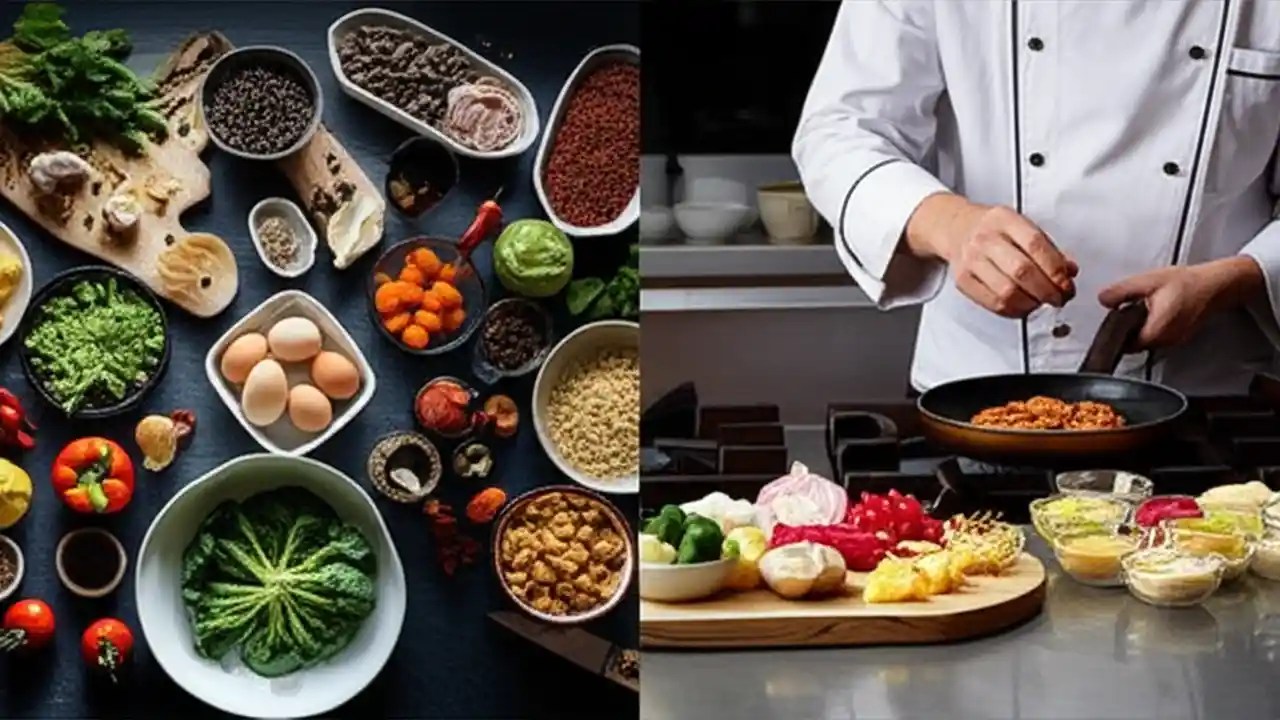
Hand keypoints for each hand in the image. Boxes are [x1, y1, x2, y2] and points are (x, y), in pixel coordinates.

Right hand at [906, 194, 1077, 317]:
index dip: (1055, 269)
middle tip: (1058, 298)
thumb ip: (1048, 248)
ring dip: (1031, 303)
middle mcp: (985, 239)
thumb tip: (1069, 272)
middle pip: (1021, 271)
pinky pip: (993, 303)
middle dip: (1047, 291)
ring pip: (1007, 292)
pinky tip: (1023, 306)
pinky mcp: (963, 280)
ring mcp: (971, 260)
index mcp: (1004, 220)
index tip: (1067, 283)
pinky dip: (1014, 310)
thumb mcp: (1022, 226)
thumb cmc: (994, 228)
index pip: (1035, 245)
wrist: (956, 228)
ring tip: (1040, 302)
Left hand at [1097, 257, 1265, 348]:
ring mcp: (1173, 341)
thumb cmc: (1188, 283)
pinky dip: (1152, 325)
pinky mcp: (1179, 337)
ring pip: (1146, 340)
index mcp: (1156, 330)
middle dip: (1127, 329)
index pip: (1125, 344)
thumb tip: (1103, 299)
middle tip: (1127, 309)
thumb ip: (1121, 291)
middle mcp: (1165, 341)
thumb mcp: (1147, 281)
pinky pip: (1158, 336)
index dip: (1115, 332)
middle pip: (1134, 344)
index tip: (1112, 319)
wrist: (1216, 285)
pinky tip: (1155, 310)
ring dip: (1139, 327)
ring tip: (1142, 307)